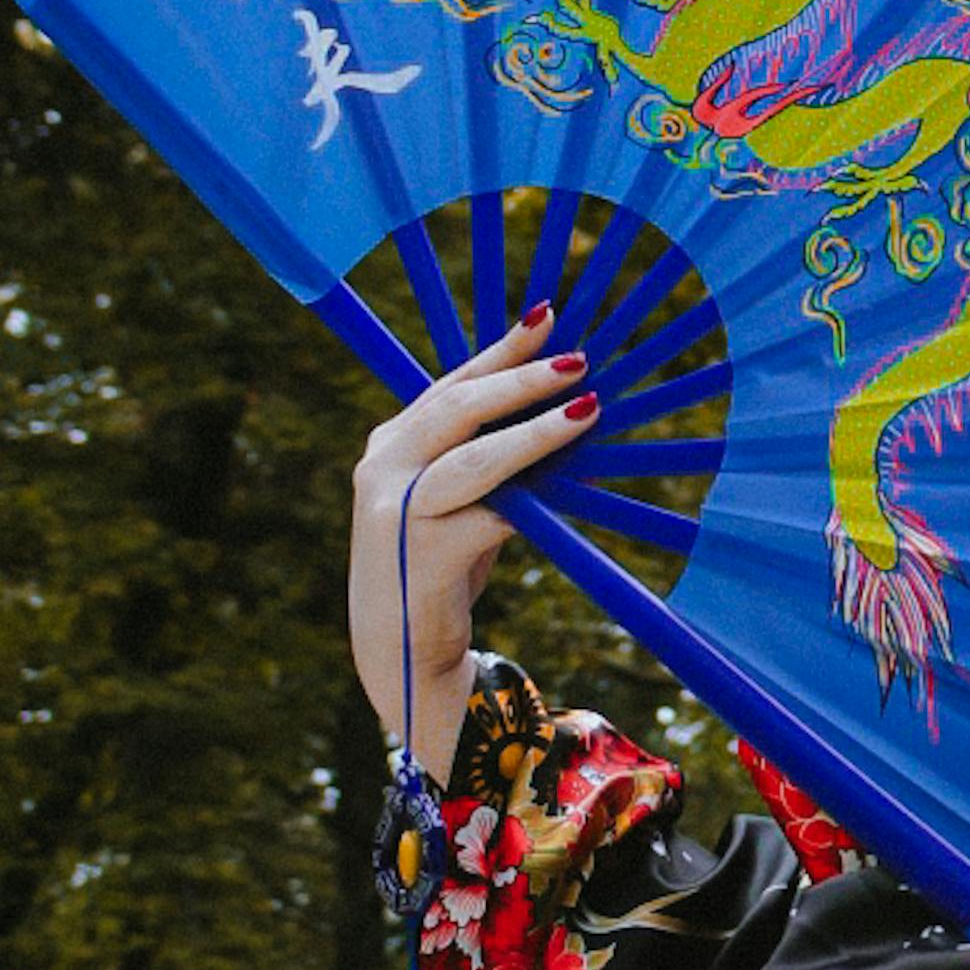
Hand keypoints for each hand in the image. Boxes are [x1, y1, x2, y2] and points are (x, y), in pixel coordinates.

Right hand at [349, 304, 591, 778]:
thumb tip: (564, 404)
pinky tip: (570, 489)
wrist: (399, 653)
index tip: (547, 315)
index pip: (450, 384)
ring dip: (537, 432)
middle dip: (523, 378)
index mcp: (389, 445)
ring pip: (476, 460)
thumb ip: (486, 456)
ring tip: (586, 409)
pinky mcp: (424, 558)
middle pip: (458, 409)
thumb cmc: (438, 565)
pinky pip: (492, 518)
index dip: (501, 350)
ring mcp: (396, 515)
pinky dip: (535, 501)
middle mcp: (383, 471)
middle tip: (579, 359)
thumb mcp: (455, 499)